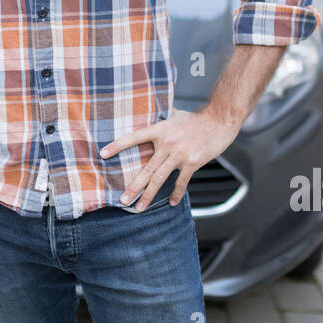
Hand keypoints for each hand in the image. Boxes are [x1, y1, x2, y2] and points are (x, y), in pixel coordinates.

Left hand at [98, 107, 238, 210]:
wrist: (219, 120)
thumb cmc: (198, 119)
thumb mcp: (175, 116)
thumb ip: (163, 121)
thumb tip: (153, 120)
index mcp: (160, 129)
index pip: (134, 137)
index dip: (118, 145)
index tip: (103, 154)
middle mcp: (167, 142)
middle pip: (146, 168)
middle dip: (134, 186)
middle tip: (123, 200)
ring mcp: (179, 153)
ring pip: (159, 178)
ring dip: (148, 195)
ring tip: (140, 207)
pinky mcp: (192, 162)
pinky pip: (181, 182)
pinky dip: (176, 193)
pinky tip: (172, 202)